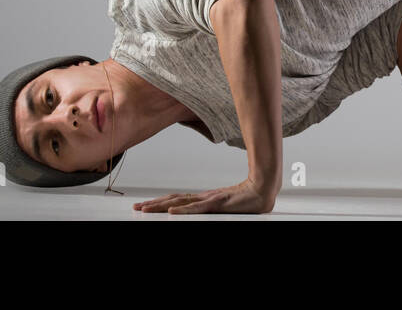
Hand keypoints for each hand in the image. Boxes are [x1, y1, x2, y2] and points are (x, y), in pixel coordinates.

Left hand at [134, 178, 275, 214]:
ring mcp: (210, 200)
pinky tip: (172, 212)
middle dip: (154, 205)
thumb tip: (198, 211)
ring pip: (181, 203)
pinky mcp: (218, 203)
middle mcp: (204, 197)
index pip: (177, 199)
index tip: (144, 206)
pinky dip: (184, 210)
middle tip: (136, 208)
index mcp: (204, 198)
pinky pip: (198, 208)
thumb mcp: (225, 206)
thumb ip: (212, 208)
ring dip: (161, 207)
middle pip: (174, 200)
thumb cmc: (248, 199)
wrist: (265, 189)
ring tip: (145, 210)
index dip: (160, 202)